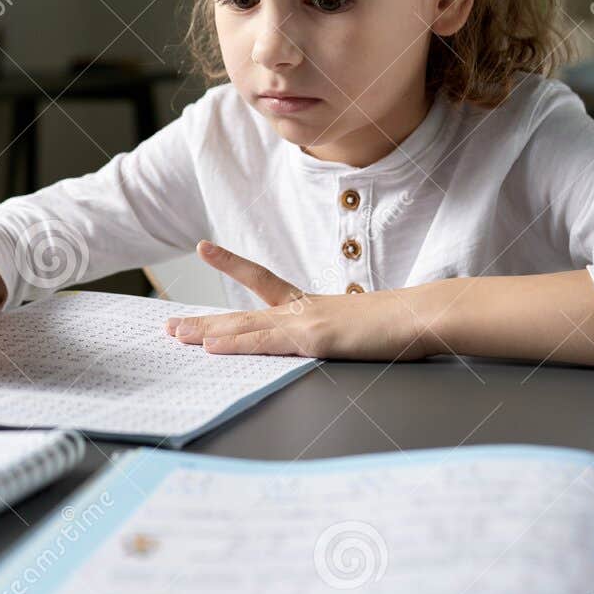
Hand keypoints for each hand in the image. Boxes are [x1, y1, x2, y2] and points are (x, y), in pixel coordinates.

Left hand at [164, 240, 437, 359]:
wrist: (424, 315)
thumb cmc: (400, 324)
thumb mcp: (360, 328)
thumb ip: (340, 332)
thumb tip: (337, 338)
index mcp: (312, 306)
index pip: (263, 280)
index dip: (233, 263)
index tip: (205, 247)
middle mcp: (302, 309)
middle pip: (241, 312)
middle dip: (203, 321)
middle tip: (169, 325)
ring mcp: (306, 322)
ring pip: (245, 327)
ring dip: (206, 333)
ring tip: (175, 335)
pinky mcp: (314, 338)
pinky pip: (266, 342)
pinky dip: (236, 343)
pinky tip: (211, 345)